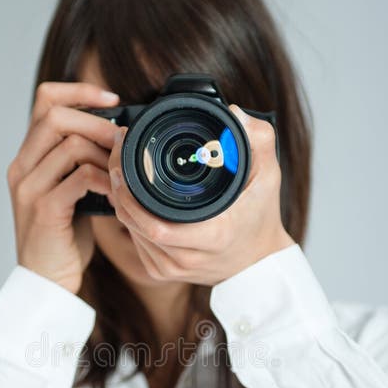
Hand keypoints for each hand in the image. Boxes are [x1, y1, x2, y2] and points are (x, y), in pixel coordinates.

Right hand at [6, 81, 119, 294]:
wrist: (46, 281)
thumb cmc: (63, 238)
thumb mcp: (70, 192)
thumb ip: (81, 164)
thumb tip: (118, 138)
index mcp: (27, 158)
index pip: (45, 101)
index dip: (79, 91)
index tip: (112, 100)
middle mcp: (22, 168)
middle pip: (55, 116)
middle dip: (97, 121)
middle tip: (122, 138)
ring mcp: (30, 189)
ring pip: (70, 145)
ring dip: (105, 153)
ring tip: (123, 169)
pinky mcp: (46, 210)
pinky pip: (80, 178)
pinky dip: (105, 179)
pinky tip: (117, 192)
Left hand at [106, 104, 294, 285]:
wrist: (257, 261)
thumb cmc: (261, 217)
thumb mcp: (268, 176)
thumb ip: (259, 140)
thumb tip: (235, 114)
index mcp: (210, 237)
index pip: (153, 223)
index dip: (131, 191)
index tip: (126, 155)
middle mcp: (186, 259)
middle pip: (134, 222)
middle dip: (119, 185)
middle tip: (118, 153)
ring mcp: (171, 269)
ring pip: (130, 230)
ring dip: (120, 199)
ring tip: (120, 168)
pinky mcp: (161, 272)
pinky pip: (135, 241)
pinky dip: (128, 216)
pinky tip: (130, 195)